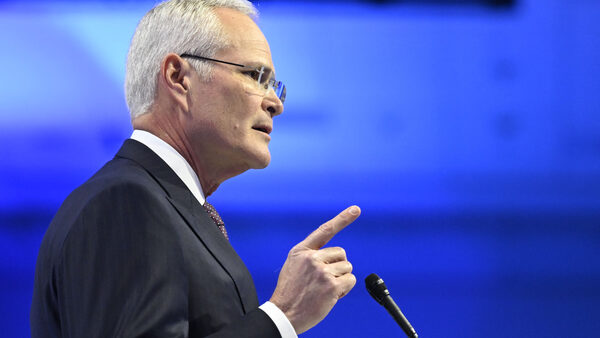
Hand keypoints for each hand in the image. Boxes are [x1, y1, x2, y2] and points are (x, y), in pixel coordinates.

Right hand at [269, 205, 360, 333]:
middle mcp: (312, 258)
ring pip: (347, 268)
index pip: (325, 230)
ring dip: (341, 280)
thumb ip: (310, 256)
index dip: (342, 219)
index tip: (356, 209)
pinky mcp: (331, 285)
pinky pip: (350, 281)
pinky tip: (331, 296)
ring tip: (324, 290)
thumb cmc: (291, 292)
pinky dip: (345, 290)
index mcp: (302, 251)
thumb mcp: (294, 266)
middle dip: (338, 267)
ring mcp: (322, 271)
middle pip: (342, 254)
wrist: (284, 314)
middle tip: (324, 281)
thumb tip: (334, 255)